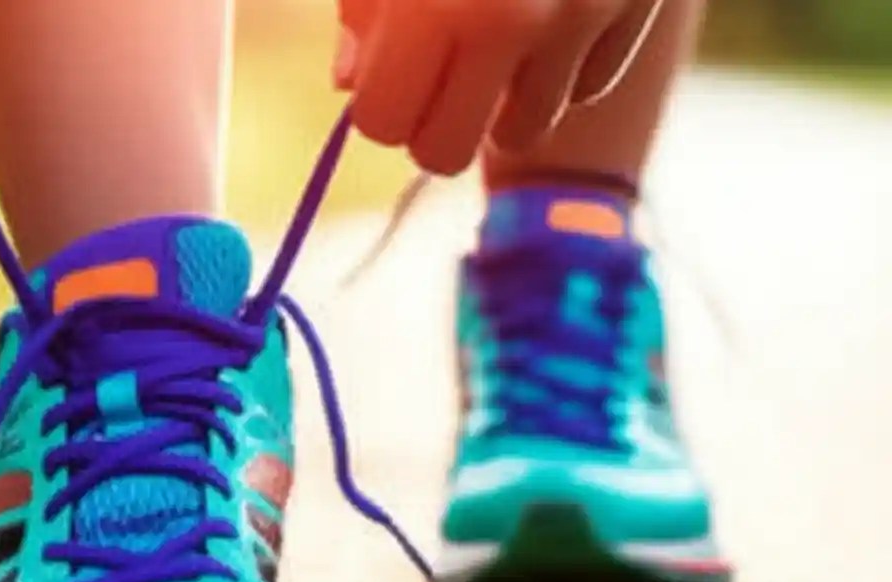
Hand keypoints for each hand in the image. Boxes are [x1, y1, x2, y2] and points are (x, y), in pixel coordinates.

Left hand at [335, 0, 664, 174]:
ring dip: (501, 102)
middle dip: (430, 127)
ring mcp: (588, 17)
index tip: (390, 75)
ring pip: (523, 132)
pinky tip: (558, 10)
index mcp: (440, 0)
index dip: (379, 107)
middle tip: (436, 77)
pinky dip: (566, 68)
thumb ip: (365, 8)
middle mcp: (517, 19)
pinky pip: (590, 87)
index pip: (383, 124)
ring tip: (500, 36)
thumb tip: (351, 86)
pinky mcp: (640, 8)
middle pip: (442, 156)